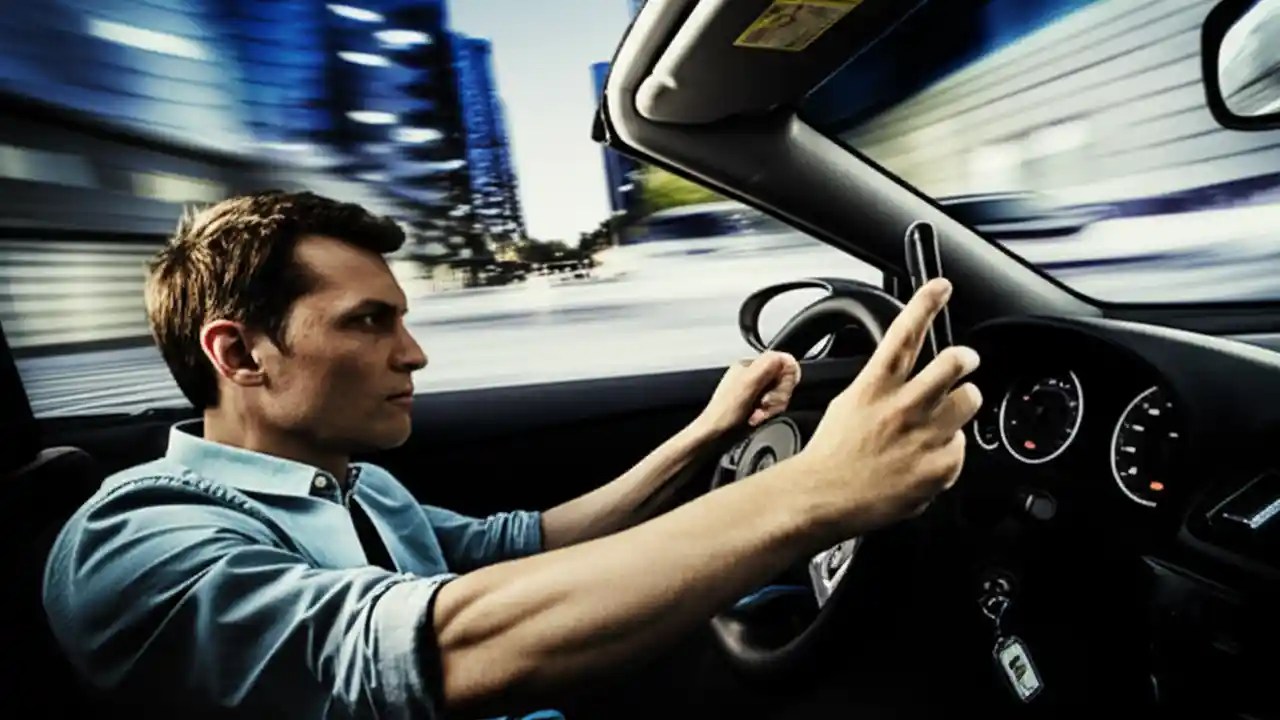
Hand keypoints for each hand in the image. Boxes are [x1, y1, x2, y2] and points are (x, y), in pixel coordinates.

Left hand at [694, 351, 802, 437]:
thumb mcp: (747, 383)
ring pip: (781, 394)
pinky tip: (756, 418)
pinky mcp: (758, 404)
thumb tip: (785, 356)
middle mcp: (754, 375)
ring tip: (758, 414)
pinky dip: (768, 413)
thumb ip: (766, 366)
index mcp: (750, 365)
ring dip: (772, 407)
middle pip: (784, 380)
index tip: (780, 389)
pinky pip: (774, 406)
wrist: (715, 433)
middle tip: (765, 404)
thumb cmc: (725, 411)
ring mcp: (756, 390)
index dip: (786, 377)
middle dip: (777, 396)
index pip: (782, 361)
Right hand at [795, 278, 981, 538]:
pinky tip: (926, 460)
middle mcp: (904, 406)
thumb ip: (879, 388)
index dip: (925, 303)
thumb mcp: (848, 405)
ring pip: (969, 400)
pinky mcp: (941, 465)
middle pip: (953, 362)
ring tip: (946, 417)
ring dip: (962, 403)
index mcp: (876, 387)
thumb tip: (900, 379)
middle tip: (965, 359)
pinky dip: (948, 452)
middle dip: (965, 357)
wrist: (825, 498)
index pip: (904, 334)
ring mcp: (926, 435)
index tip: (940, 286)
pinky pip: (960, 448)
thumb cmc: (832, 456)